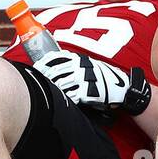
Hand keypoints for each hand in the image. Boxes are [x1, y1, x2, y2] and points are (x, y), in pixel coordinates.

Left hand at [33, 49, 151, 114]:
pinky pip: (71, 97)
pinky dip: (64, 99)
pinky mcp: (87, 93)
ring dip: (53, 90)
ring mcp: (84, 80)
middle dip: (44, 77)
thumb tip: (55, 64)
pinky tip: (61, 101)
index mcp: (79, 59)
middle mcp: (80, 68)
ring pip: (61, 85)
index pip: (55, 57)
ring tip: (49, 93)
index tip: (36, 67)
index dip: (43, 62)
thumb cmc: (104, 77)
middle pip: (55, 72)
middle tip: (38, 82)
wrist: (122, 88)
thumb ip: (74, 63)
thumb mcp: (89, 64)